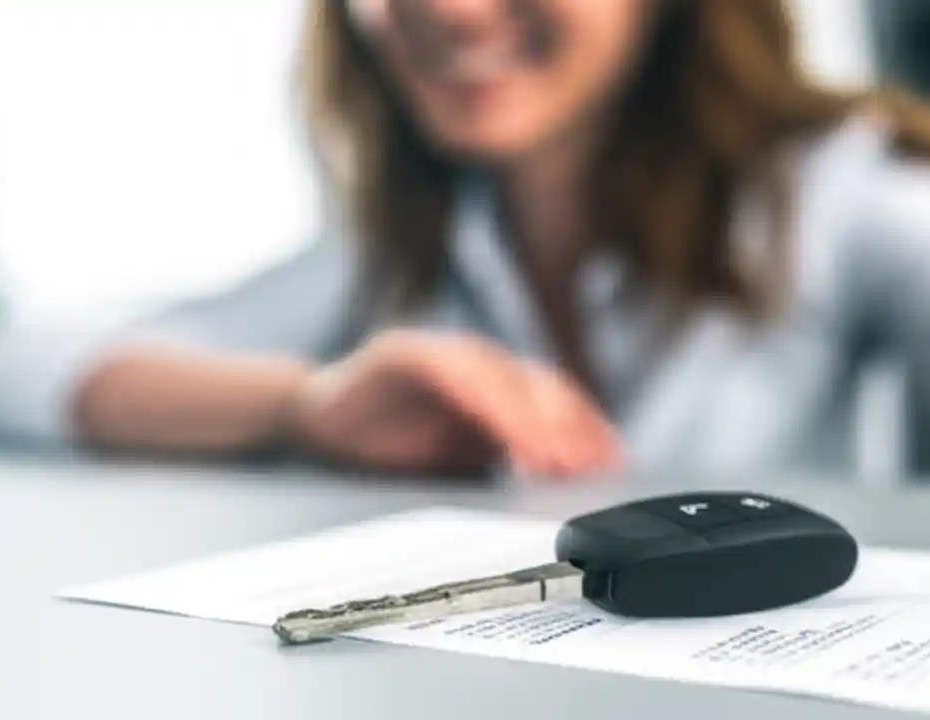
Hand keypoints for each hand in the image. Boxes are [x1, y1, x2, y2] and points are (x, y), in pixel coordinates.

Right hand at [287, 330, 623, 478]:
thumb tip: (564, 488)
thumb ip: (505, 462)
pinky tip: (503, 430)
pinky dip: (485, 400)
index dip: (589, 430)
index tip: (614, 465)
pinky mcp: (406, 351)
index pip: (558, 402)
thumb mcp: (460, 464)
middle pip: (541, 386)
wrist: (314, 424)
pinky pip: (455, 371)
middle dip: (572, 427)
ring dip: (534, 418)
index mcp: (498, 388)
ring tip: (556, 458)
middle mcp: (479, 363)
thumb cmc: (387, 446)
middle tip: (591, 467)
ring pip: (504, 378)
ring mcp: (444, 352)